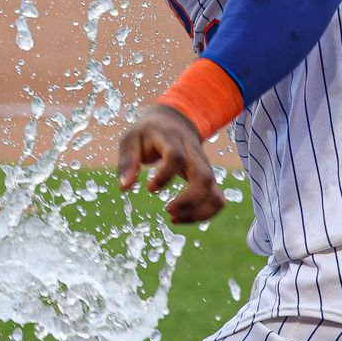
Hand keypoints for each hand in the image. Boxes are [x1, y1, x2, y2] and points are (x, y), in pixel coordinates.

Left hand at [118, 103, 224, 224]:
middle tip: (168, 211)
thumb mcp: (130, 140)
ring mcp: (204, 166)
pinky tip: (184, 218)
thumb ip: (127, 163)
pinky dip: (206, 213)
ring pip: (214, 191)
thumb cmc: (148, 133)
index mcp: (172, 140)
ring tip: (174, 219)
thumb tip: (124, 188)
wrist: (174, 121)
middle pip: (203, 177)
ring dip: (198, 211)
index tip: (149, 188)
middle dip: (189, 200)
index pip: (176, 157)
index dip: (164, 175)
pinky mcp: (208, 178)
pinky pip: (217, 199)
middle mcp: (194, 154)